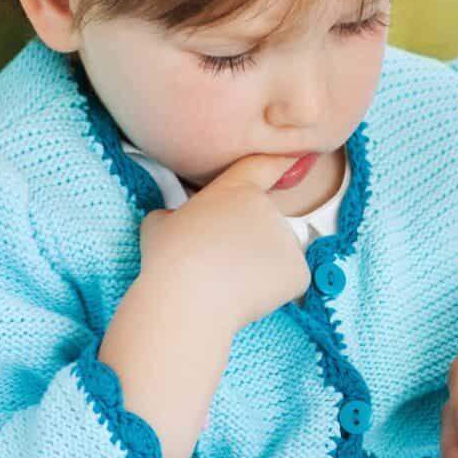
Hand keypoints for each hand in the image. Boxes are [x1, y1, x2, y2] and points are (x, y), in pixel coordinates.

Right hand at [137, 153, 310, 331]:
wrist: (186, 301)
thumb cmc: (168, 263)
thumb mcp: (159, 222)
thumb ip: (178, 213)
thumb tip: (177, 220)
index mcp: (235, 190)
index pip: (262, 166)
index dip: (279, 161)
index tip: (296, 156)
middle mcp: (267, 208)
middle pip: (264, 223)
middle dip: (248, 240)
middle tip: (220, 262)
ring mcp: (287, 239)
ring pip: (276, 253)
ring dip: (259, 265)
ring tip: (228, 281)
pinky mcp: (298, 270)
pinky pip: (287, 279)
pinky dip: (272, 290)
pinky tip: (245, 295)